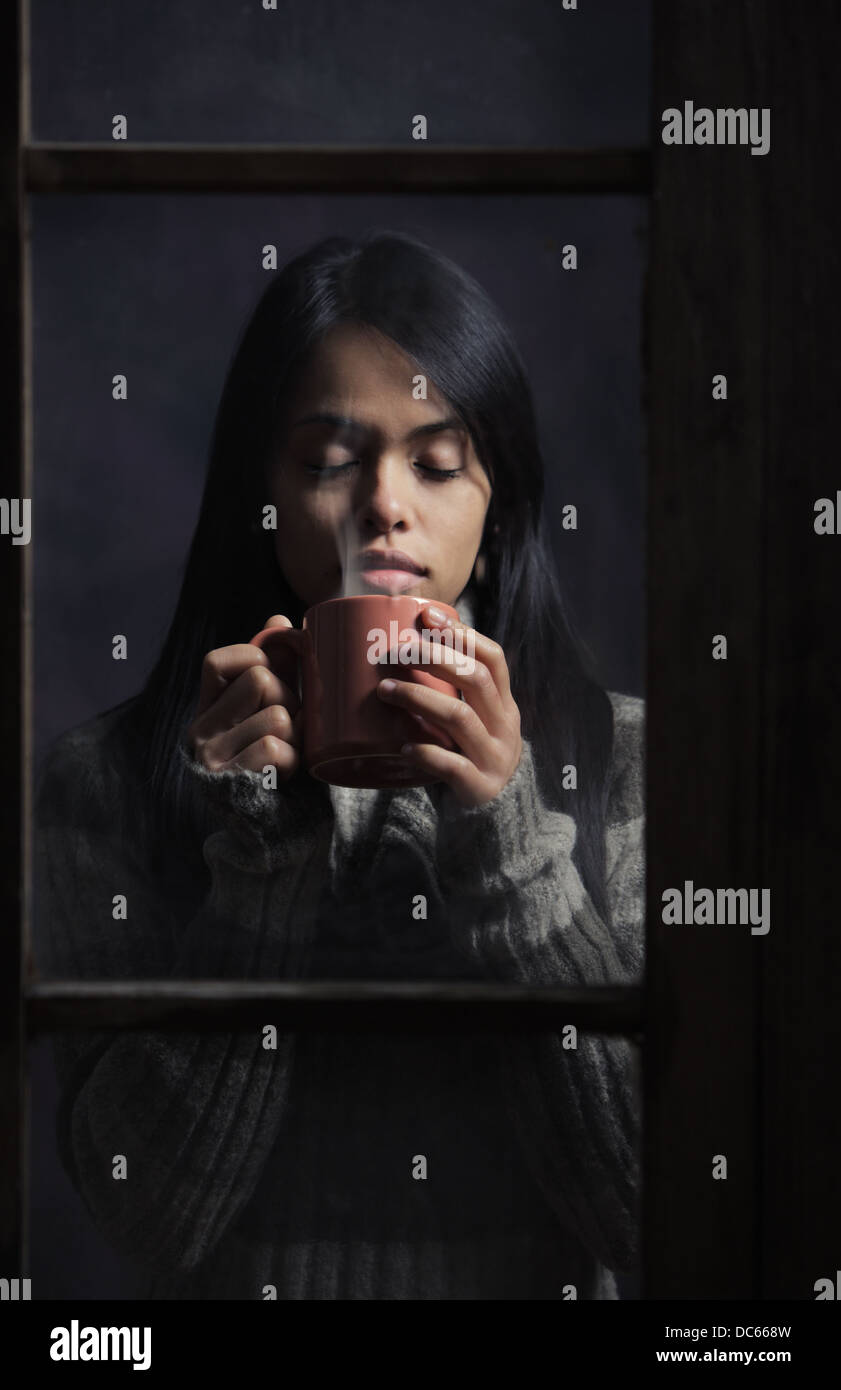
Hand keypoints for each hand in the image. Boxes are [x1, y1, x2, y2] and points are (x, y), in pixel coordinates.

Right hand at [186, 614, 302, 777]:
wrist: (278, 828)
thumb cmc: (279, 762)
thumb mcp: (274, 711)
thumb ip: (276, 668)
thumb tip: (280, 620)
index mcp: (207, 708)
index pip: (218, 660)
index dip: (256, 658)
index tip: (275, 678)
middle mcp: (199, 731)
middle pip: (261, 680)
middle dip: (290, 700)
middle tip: (290, 729)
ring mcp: (210, 757)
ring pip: (277, 714)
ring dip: (297, 735)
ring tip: (289, 754)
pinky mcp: (229, 782)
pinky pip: (275, 748)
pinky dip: (292, 760)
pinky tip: (284, 774)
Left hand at [376, 604, 522, 807]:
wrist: (495, 816)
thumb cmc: (471, 757)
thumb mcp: (476, 722)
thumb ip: (455, 694)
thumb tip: (406, 645)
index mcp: (505, 705)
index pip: (493, 658)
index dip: (462, 634)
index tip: (427, 616)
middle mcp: (506, 727)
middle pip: (475, 679)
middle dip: (433, 658)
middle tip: (394, 652)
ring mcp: (495, 757)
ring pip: (460, 718)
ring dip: (419, 698)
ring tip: (384, 690)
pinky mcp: (479, 787)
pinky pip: (452, 765)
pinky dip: (425, 752)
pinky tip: (401, 747)